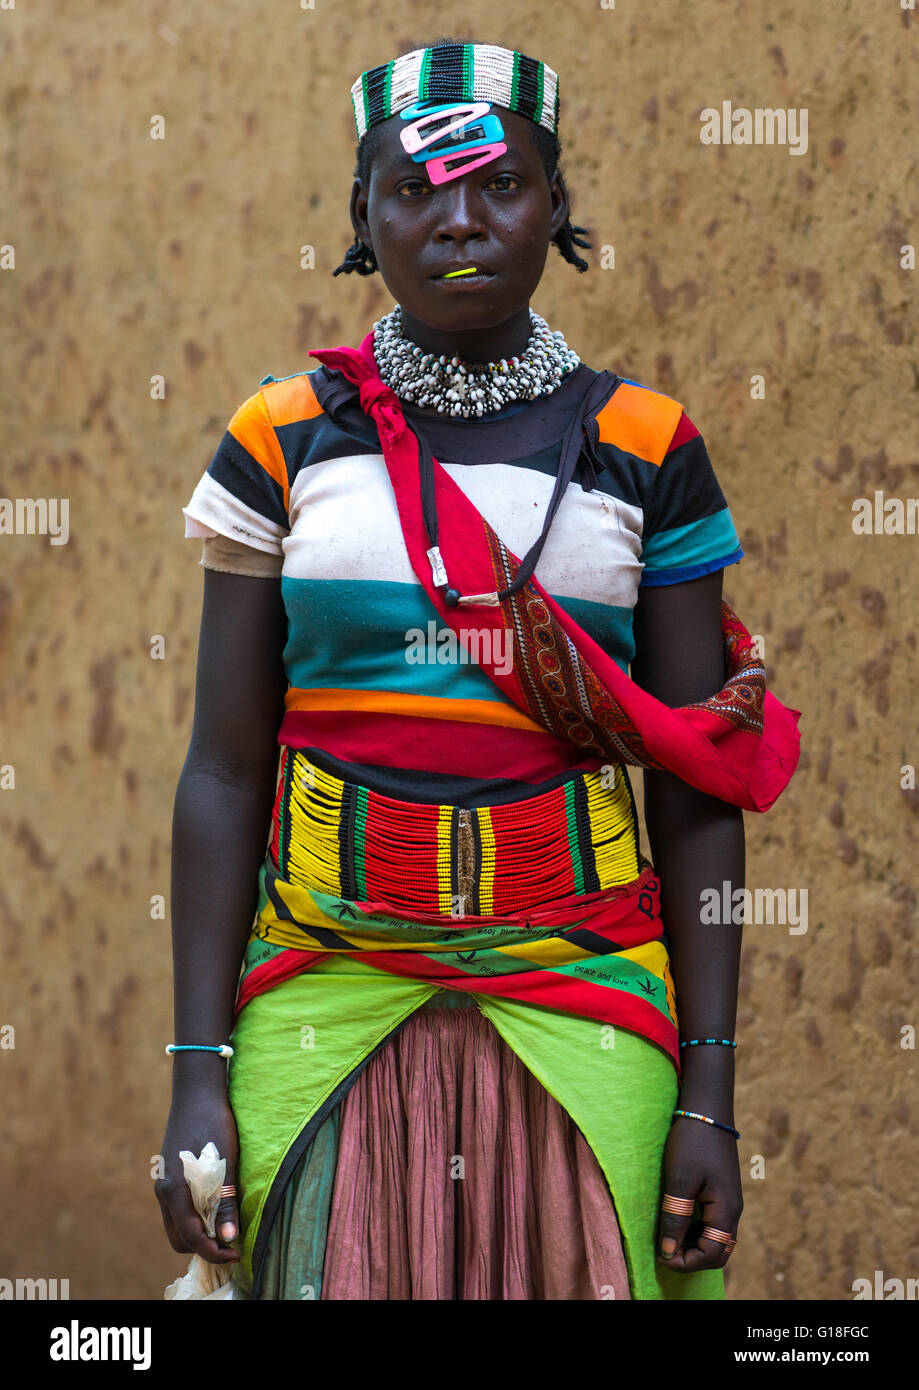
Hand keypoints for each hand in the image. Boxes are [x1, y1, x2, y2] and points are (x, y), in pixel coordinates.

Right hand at [155, 1090, 240, 1264]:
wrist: (197, 1092)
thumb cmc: (213, 1124)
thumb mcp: (225, 1164)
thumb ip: (225, 1203)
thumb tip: (228, 1238)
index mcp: (174, 1192)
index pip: (191, 1238)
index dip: (214, 1251)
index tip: (237, 1253)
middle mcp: (164, 1192)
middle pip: (179, 1238)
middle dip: (204, 1246)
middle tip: (232, 1240)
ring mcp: (164, 1183)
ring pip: (177, 1225)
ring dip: (199, 1232)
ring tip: (226, 1224)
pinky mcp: (170, 1176)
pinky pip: (178, 1209)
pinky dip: (194, 1217)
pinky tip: (215, 1205)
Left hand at [656, 1115, 741, 1272]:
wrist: (706, 1109)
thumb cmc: (692, 1142)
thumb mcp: (679, 1181)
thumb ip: (675, 1218)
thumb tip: (669, 1253)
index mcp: (727, 1211)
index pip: (712, 1255)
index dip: (686, 1262)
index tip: (660, 1255)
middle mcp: (732, 1211)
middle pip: (717, 1252)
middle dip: (691, 1257)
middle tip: (663, 1249)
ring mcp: (728, 1201)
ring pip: (714, 1238)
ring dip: (691, 1243)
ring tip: (665, 1234)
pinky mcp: (720, 1191)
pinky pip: (710, 1223)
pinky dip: (693, 1229)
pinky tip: (673, 1218)